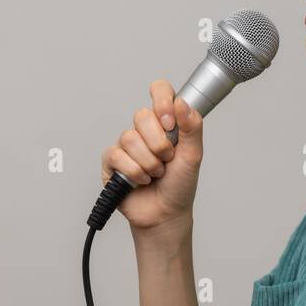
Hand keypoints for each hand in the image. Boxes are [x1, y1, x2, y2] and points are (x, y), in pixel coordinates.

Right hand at [100, 79, 203, 230]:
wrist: (166, 214)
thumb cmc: (180, 185)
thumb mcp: (194, 155)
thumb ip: (192, 126)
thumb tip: (182, 102)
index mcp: (166, 122)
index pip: (160, 91)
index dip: (162, 101)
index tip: (170, 122)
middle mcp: (145, 130)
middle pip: (142, 115)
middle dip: (159, 144)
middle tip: (167, 159)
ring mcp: (126, 145)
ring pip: (130, 138)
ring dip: (149, 163)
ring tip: (156, 174)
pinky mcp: (111, 162)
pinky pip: (117, 156)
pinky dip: (134, 172)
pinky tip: (141, 181)